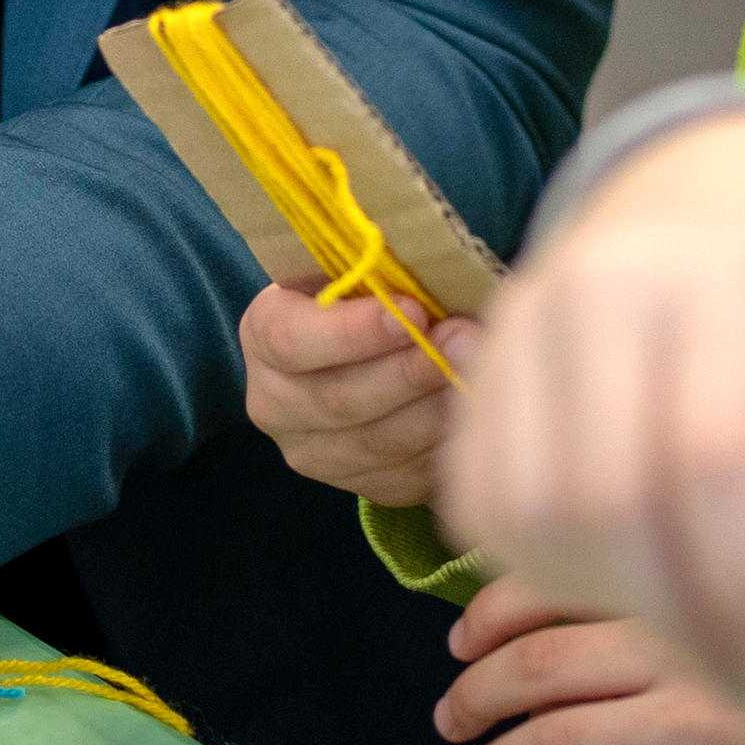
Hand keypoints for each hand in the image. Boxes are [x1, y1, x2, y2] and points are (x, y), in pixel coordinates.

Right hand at [241, 282, 471, 509]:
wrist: (354, 346)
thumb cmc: (361, 292)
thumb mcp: (352, 266)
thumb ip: (375, 266)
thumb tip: (426, 260)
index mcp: (264, 335)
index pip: (293, 341)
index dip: (355, 331)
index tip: (414, 310)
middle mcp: (274, 403)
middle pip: (340, 401)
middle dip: (410, 371)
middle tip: (465, 340)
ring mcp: (312, 453)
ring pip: (376, 445)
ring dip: (436, 410)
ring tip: (480, 372)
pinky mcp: (355, 484)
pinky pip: (403, 477)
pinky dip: (443, 446)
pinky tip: (473, 413)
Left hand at [437, 575, 744, 744]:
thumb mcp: (719, 623)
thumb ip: (642, 612)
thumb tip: (516, 619)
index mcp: (679, 592)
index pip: (556, 584)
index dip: (489, 615)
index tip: (462, 643)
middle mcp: (680, 649)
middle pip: (538, 666)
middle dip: (476, 694)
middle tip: (453, 717)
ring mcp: (685, 728)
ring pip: (550, 743)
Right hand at [438, 113, 744, 697]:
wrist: (706, 185)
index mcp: (726, 279)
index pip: (714, 455)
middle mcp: (604, 288)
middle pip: (611, 497)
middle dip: (679, 620)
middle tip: (744, 681)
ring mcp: (524, 321)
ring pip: (533, 515)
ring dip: (609, 606)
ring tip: (690, 621)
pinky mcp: (477, 363)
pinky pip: (482, 506)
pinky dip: (542, 573)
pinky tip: (621, 576)